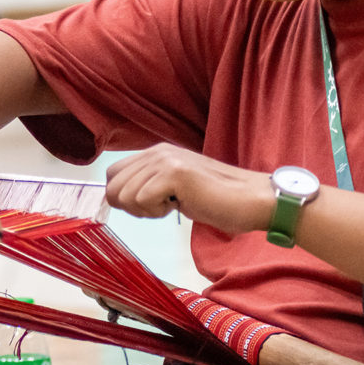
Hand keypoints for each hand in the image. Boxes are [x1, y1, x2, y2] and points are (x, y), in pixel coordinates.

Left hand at [105, 143, 274, 234]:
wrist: (251, 199)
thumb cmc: (216, 199)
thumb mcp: (174, 188)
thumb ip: (148, 186)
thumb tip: (116, 198)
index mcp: (155, 153)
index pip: (112, 175)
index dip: (123, 198)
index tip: (149, 207)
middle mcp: (157, 152)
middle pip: (112, 186)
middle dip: (131, 207)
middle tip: (162, 207)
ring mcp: (165, 160)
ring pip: (124, 195)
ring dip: (146, 211)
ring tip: (174, 204)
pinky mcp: (175, 174)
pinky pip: (142, 199)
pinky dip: (157, 212)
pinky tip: (179, 206)